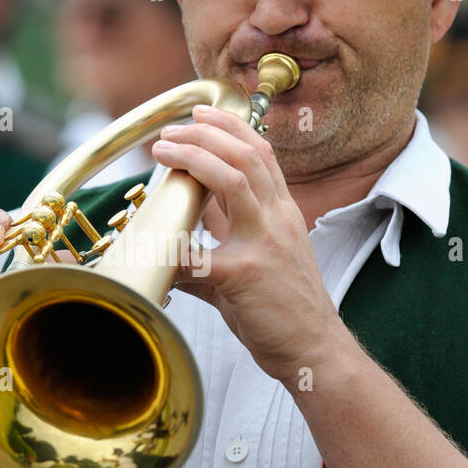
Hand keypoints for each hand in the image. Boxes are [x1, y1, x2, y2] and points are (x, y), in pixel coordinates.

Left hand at [151, 104, 344, 383]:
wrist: (317, 351)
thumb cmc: (286, 310)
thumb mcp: (258, 262)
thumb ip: (221, 241)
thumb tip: (181, 233)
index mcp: (283, 215)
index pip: (262, 154)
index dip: (232, 127)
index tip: (204, 115)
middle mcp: (278, 220)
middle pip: (246, 154)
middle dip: (206, 133)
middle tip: (174, 129)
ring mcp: (264, 244)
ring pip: (233, 179)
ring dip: (194, 158)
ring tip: (166, 149)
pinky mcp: (246, 275)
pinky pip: (200, 252)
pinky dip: (172, 244)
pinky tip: (150, 241)